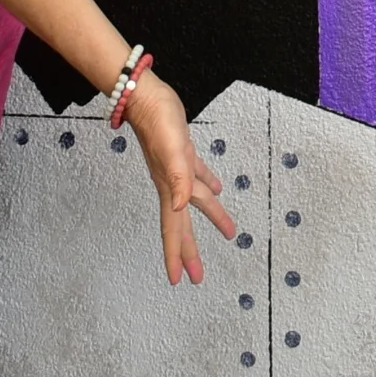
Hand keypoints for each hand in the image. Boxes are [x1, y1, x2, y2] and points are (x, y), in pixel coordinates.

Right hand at [118, 73, 238, 285]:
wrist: (146, 95)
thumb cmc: (159, 120)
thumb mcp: (174, 148)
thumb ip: (178, 178)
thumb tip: (179, 209)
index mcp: (170, 188)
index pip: (173, 230)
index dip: (176, 256)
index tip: (178, 281)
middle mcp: (172, 184)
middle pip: (183, 225)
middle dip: (190, 251)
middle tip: (198, 276)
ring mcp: (177, 169)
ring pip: (196, 201)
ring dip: (210, 218)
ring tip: (229, 233)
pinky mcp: (184, 153)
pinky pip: (198, 176)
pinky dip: (208, 185)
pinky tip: (218, 190)